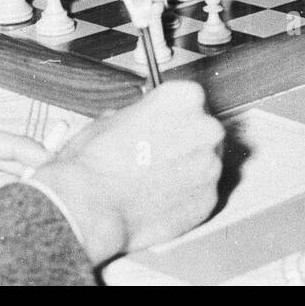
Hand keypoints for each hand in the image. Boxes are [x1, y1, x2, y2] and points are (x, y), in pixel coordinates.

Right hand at [32, 82, 223, 262]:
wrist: (94, 208)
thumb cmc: (97, 162)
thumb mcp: (110, 119)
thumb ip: (137, 116)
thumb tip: (138, 124)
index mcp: (184, 97)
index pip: (188, 98)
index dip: (171, 113)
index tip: (162, 123)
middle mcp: (205, 128)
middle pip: (201, 129)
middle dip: (183, 141)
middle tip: (156, 154)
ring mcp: (211, 166)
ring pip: (203, 162)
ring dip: (185, 169)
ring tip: (154, 180)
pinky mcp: (209, 200)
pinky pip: (201, 193)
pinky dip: (185, 196)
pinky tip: (159, 199)